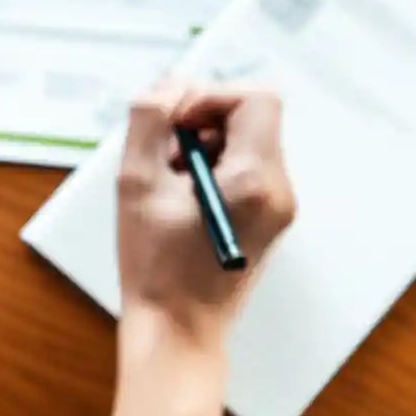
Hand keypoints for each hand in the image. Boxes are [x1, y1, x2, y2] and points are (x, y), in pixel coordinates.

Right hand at [117, 80, 295, 338]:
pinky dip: (211, 168)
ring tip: (169, 183)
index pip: (254, 98)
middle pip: (250, 116)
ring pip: (245, 139)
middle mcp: (279, 190)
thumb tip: (168, 84)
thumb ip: (149, 120)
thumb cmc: (155, 267)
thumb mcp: (136, 183)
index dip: (209, 96)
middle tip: (164, 157)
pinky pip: (244, 167)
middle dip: (201, 122)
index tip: (175, 121)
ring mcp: (279, 206)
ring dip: (203, 146)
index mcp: (255, 181)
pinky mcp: (269, 217)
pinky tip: (182, 200)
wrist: (178, 331)